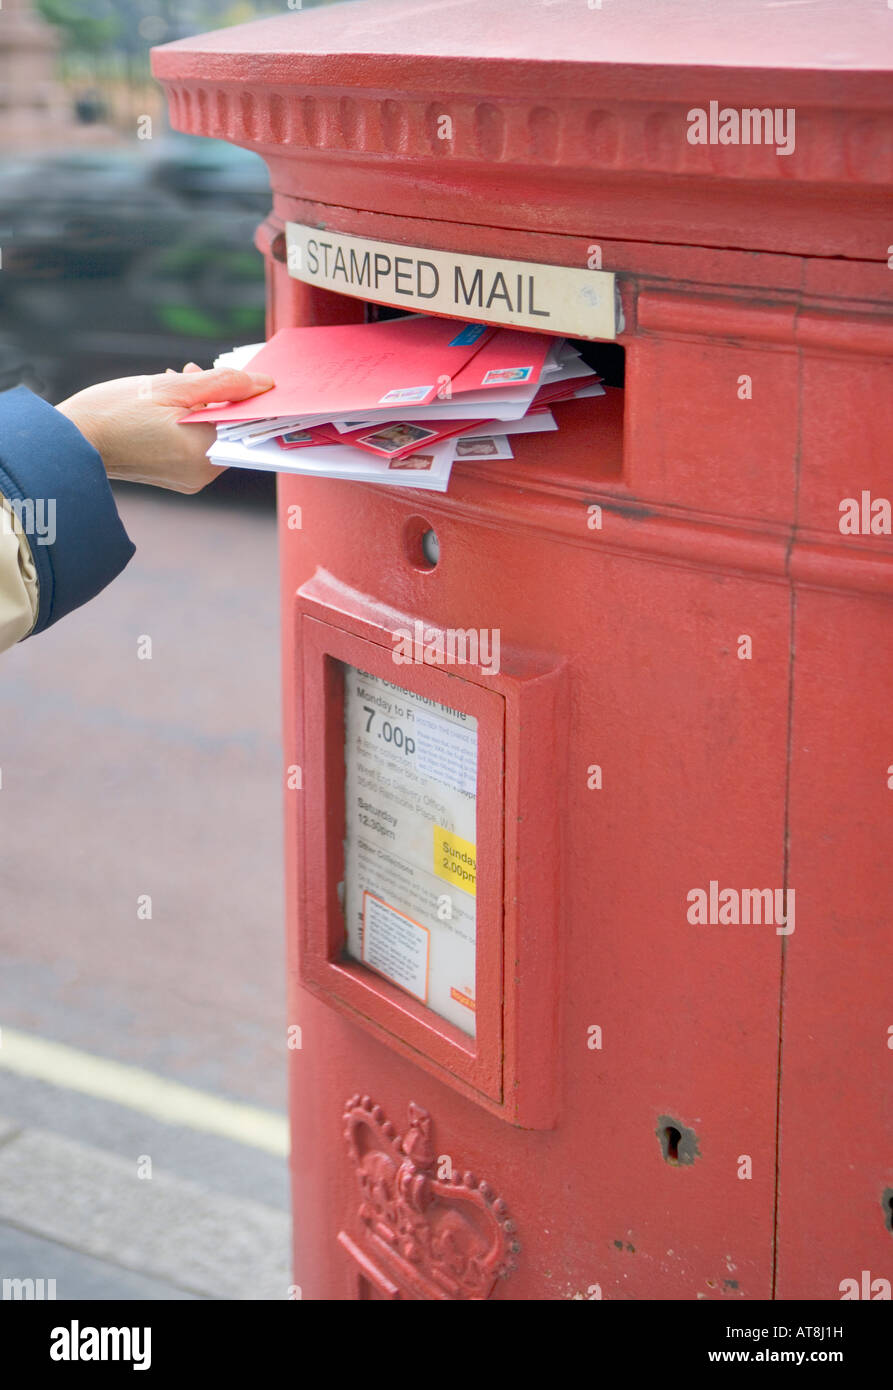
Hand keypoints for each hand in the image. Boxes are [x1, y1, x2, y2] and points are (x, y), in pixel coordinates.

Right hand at [56, 361, 273, 493]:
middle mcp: (201, 474)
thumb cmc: (114, 412)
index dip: (244, 394)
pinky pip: (195, 444)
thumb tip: (263, 384)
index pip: (246, 422)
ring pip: (212, 434)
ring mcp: (188, 479)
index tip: (235, 373)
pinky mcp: (175, 477)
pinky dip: (190, 421)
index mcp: (204, 454)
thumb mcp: (170, 388)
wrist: (70, 441)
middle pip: (230, 428)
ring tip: (177, 381)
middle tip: (196, 372)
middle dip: (221, 397)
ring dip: (203, 406)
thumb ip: (223, 384)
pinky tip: (170, 402)